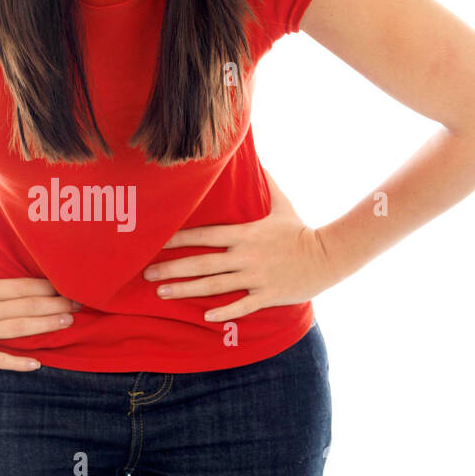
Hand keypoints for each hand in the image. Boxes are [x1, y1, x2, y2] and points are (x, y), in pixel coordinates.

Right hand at [0, 238, 79, 368]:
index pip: (19, 286)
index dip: (44, 286)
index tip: (65, 283)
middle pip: (26, 306)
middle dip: (55, 304)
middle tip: (79, 303)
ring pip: (18, 329)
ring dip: (46, 326)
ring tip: (69, 322)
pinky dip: (18, 362)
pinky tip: (38, 364)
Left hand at [143, 172, 333, 318]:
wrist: (328, 256)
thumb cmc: (300, 230)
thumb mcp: (282, 203)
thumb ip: (265, 183)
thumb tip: (256, 158)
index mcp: (244, 234)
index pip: (204, 235)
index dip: (178, 239)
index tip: (155, 242)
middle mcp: (245, 256)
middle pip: (201, 263)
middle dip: (172, 268)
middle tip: (146, 274)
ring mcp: (255, 277)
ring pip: (214, 286)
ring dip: (186, 290)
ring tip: (162, 294)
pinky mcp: (267, 295)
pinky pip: (242, 305)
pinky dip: (224, 312)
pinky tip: (204, 317)